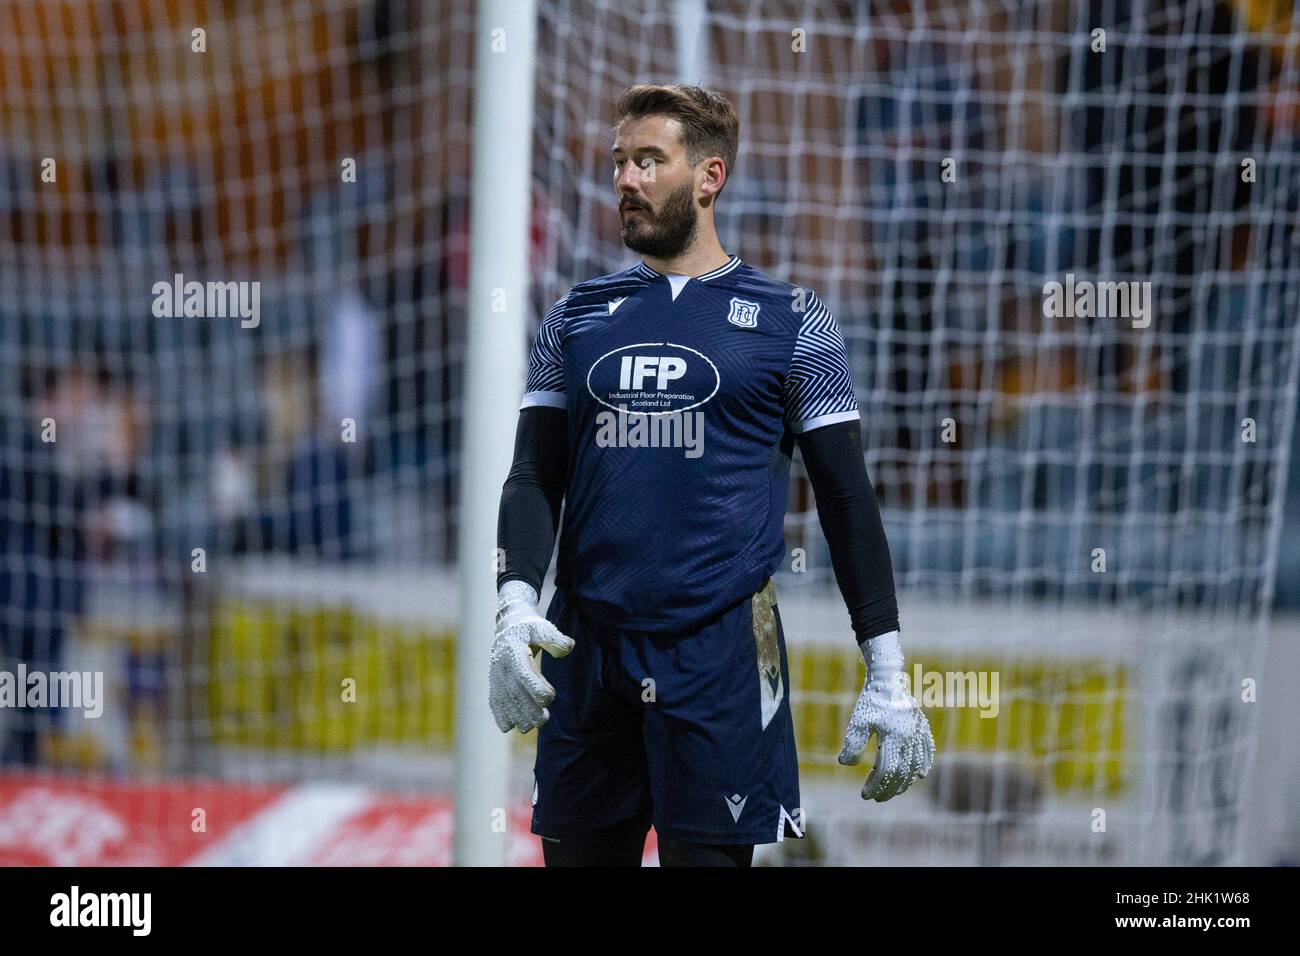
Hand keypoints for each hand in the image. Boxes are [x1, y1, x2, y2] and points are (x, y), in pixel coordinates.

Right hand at [489, 580, 574, 732]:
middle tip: (544, 719)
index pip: (524, 675)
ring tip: (533, 725)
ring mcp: (496, 676)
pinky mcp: (493, 684)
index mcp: (514, 651)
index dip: (537, 689)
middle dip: (529, 710)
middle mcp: (502, 666)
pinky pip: (494, 703)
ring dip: (517, 717)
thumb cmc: (530, 628)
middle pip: (514, 694)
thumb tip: (569, 647)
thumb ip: (556, 639)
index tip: (551, 695)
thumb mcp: (543, 627)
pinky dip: (501, 717)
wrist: (508, 625)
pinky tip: (511, 726)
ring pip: (504, 702)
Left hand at [838, 630, 934, 800]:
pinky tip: (919, 775)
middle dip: (889, 789)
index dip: (876, 786)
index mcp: (895, 736)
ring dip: (904, 782)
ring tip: (891, 791)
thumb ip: (853, 744)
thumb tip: (846, 763)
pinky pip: (927, 752)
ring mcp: (919, 734)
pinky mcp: (922, 729)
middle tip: (876, 798)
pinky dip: (923, 765)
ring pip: (915, 766)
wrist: (889, 679)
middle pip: (903, 773)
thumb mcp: (858, 722)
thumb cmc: (871, 700)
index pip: (887, 770)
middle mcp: (910, 738)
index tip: (865, 795)